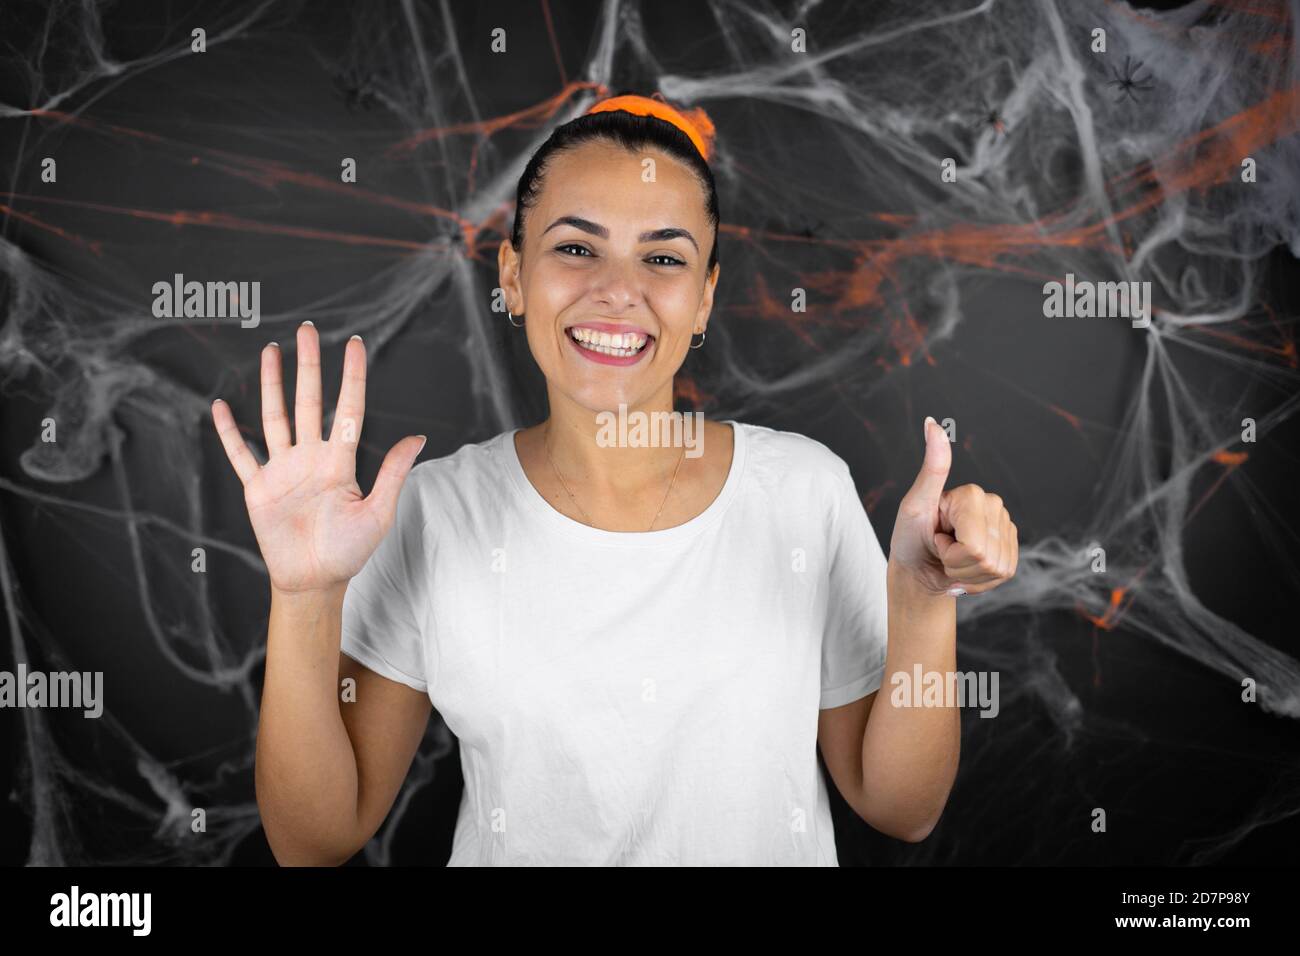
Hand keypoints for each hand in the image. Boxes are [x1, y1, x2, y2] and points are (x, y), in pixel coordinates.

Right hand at [210, 322, 426, 594]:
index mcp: (340, 461)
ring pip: (276, 416)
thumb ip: (394, 473)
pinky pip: (240, 454)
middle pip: (309, 401)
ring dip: (270, 384)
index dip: (351, 376)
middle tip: (306, 330)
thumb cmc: (349, 551)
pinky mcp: (258, 487)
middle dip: (308, 365)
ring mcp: (283, 469)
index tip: (354, 344)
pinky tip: (221, 406)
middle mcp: (311, 457)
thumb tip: (420, 438)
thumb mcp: (378, 512)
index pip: (348, 409)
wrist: (314, 581)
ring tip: (269, 351)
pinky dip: (229, 432)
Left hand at [888, 416, 1017, 596]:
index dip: (948, 549)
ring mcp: (1007, 530)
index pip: (972, 542)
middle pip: (985, 556)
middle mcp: (996, 506)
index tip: (935, 534)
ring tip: (952, 559)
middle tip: (942, 550)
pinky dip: (979, 581)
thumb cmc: (909, 537)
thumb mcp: (915, 504)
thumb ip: (932, 468)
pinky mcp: (1012, 553)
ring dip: (967, 573)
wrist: (918, 571)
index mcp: (974, 494)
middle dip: (957, 563)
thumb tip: (932, 423)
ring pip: (996, 568)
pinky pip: (1004, 575)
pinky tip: (966, 569)